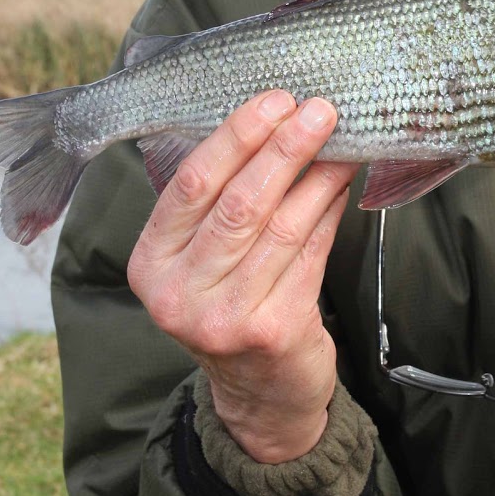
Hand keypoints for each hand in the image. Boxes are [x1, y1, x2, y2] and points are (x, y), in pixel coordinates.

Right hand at [127, 91, 358, 462]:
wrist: (261, 395)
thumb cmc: (232, 306)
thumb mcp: (202, 260)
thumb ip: (221, 202)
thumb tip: (276, 122)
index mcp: (150, 264)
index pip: (191, 185)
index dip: (236, 136)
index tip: (275, 100)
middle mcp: (179, 294)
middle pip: (239, 203)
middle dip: (284, 148)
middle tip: (319, 110)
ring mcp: (225, 317)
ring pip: (282, 225)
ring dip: (318, 176)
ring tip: (343, 141)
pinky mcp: (274, 331)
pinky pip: (310, 254)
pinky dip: (330, 212)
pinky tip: (344, 185)